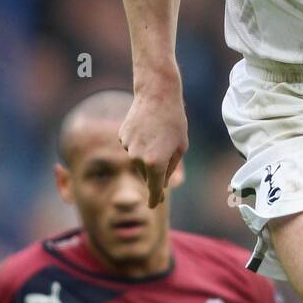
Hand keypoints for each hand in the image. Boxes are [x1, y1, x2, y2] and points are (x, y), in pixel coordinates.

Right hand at [118, 77, 188, 208]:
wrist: (157, 95)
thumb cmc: (174, 121)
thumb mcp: (180, 147)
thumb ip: (170, 168)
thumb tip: (162, 181)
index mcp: (156, 164)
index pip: (155, 190)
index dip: (155, 199)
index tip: (154, 206)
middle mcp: (138, 159)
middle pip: (147, 175)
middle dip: (155, 170)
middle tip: (166, 151)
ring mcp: (128, 147)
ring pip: (138, 161)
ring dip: (148, 154)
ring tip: (158, 134)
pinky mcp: (121, 137)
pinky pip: (132, 147)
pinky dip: (139, 143)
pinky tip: (147, 128)